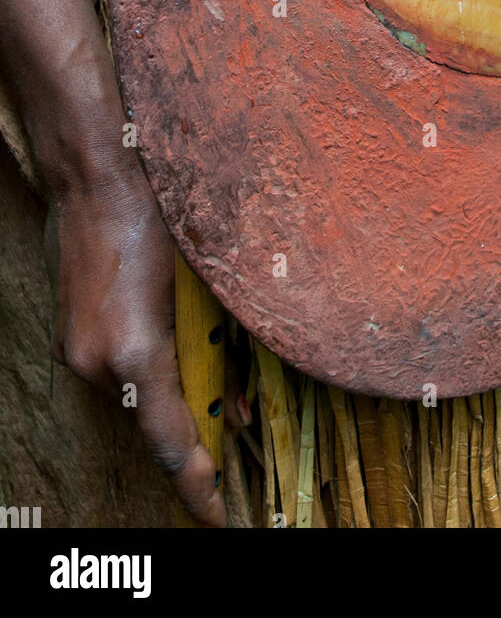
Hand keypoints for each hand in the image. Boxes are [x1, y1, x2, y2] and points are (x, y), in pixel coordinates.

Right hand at [44, 161, 238, 526]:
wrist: (97, 174)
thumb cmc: (159, 216)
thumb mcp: (204, 287)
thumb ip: (218, 352)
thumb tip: (233, 409)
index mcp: (137, 354)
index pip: (171, 446)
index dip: (199, 489)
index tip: (219, 518)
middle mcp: (98, 362)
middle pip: (155, 426)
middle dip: (197, 432)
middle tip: (237, 422)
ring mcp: (77, 350)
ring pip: (136, 399)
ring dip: (173, 396)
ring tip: (215, 372)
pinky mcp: (70, 335)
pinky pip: (117, 373)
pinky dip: (149, 372)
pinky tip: (175, 347)